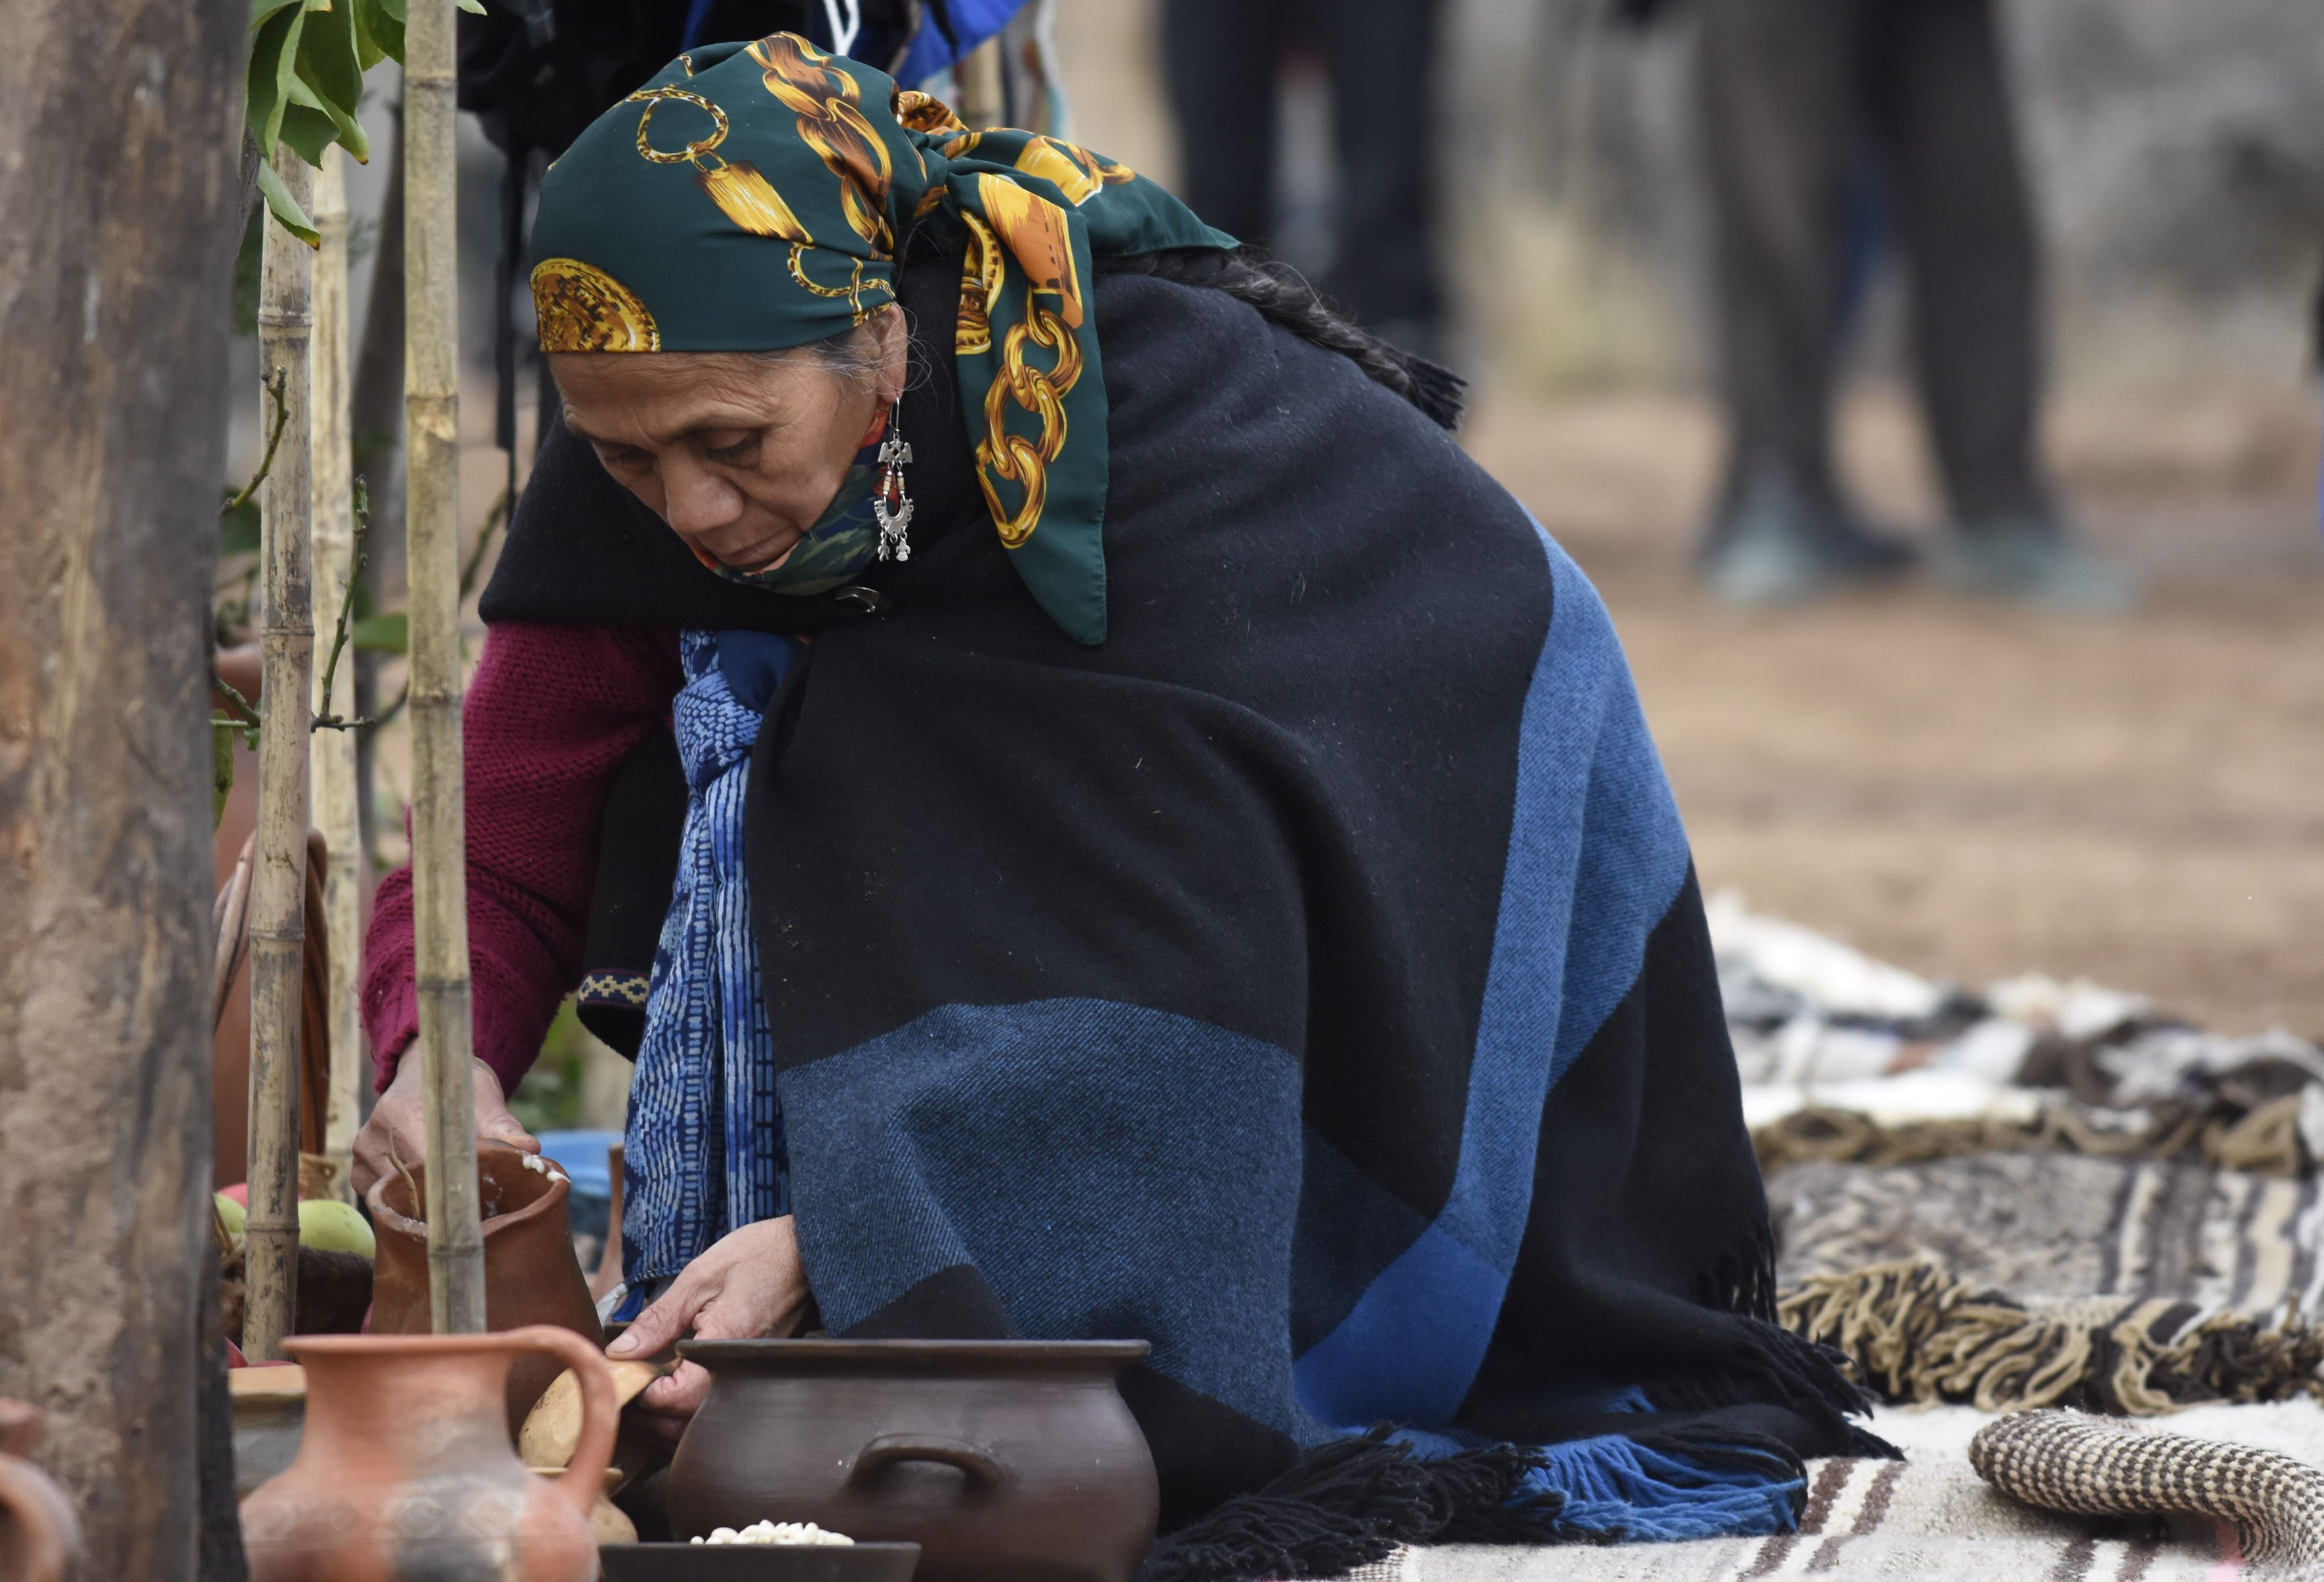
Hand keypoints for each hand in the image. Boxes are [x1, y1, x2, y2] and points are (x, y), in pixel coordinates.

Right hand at [350, 1053, 537, 1196]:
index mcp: (402, 1118)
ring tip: (451, 1204)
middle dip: (441, 1204)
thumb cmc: (460, 1088)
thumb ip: (506, 1128)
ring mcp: (362, 1156)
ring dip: (423, 1206)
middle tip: (472, 1214)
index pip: (427, 1171)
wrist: (426, 1072)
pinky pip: (382, 1201)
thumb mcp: (486, 1101)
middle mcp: (373, 1139)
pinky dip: (405, 1203)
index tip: (477, 1207)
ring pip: (394, 1201)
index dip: (454, 1192)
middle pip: (409, 1190)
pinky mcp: (358, 1172)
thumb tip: (531, 1149)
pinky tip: (427, 1198)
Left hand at [610, 1216, 808, 1443]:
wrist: (809, 1253)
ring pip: (701, 1426)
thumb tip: (621, 1352)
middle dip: (648, 1417)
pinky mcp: (754, 1378)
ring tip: (641, 1394)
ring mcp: (751, 1379)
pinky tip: (671, 1392)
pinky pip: (716, 1411)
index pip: (676, 1398)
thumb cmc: (760, 1256)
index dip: (641, 1396)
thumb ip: (659, 1320)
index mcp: (727, 1344)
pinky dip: (688, 1413)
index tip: (620, 1378)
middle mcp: (742, 1372)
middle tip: (623, 1391)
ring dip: (667, 1421)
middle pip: (687, 1424)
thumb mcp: (700, 1277)